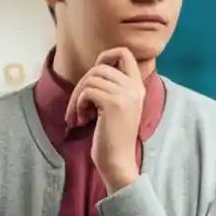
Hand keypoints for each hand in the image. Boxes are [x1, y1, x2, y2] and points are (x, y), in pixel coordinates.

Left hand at [65, 47, 144, 192]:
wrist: (118, 163)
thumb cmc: (112, 138)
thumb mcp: (118, 107)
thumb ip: (112, 87)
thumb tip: (93, 71)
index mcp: (138, 87)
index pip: (125, 53)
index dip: (105, 56)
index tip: (94, 77)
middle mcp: (134, 88)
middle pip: (100, 67)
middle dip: (82, 84)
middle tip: (79, 106)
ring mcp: (125, 94)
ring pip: (90, 79)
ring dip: (78, 97)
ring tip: (80, 116)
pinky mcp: (113, 104)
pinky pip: (87, 91)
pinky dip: (78, 105)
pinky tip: (82, 120)